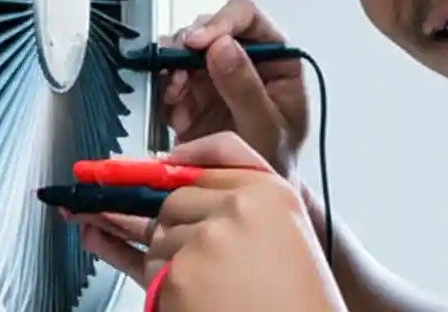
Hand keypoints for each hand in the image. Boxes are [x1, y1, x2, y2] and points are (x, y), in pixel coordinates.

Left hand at [145, 133, 342, 311]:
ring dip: (169, 263)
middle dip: (175, 226)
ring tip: (207, 288)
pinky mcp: (183, 274)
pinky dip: (161, 290)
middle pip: (177, 198)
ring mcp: (208, 238)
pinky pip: (150, 271)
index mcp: (273, 193)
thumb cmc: (297, 302)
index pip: (222, 151)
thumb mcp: (288, 235)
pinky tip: (189, 299)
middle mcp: (241, 207)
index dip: (188, 159)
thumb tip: (183, 174)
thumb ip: (247, 204)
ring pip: (158, 238)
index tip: (166, 163)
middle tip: (197, 258)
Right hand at [160, 0, 307, 180]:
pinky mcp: (193, 91)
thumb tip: (223, 46)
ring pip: (183, 48)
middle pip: (209, 27)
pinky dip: (166, 93)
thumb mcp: (266, 130)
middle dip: (188, 49)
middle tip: (179, 76)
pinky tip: (178, 116)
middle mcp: (245, 58)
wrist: (249, 195)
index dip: (221, 22)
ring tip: (177, 98)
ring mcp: (216, 73)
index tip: (199, 42)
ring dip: (173, 70)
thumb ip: (246, 89)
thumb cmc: (273, 164)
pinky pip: (169, 76)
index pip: (247, 17)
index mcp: (276, 58)